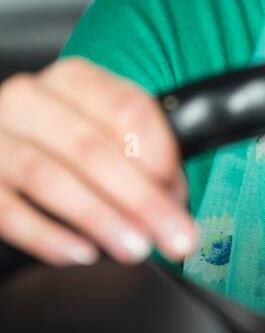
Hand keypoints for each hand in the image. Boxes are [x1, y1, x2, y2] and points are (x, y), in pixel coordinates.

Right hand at [0, 57, 197, 265]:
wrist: (9, 144)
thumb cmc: (66, 141)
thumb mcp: (103, 129)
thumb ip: (141, 153)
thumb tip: (171, 198)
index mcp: (73, 79)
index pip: (124, 109)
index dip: (158, 153)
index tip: (178, 192)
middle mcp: (29, 100)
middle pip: (91, 149)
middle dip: (140, 199)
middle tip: (174, 237)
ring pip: (49, 178)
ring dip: (98, 218)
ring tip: (135, 247)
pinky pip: (8, 211)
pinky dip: (48, 235)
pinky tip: (81, 253)